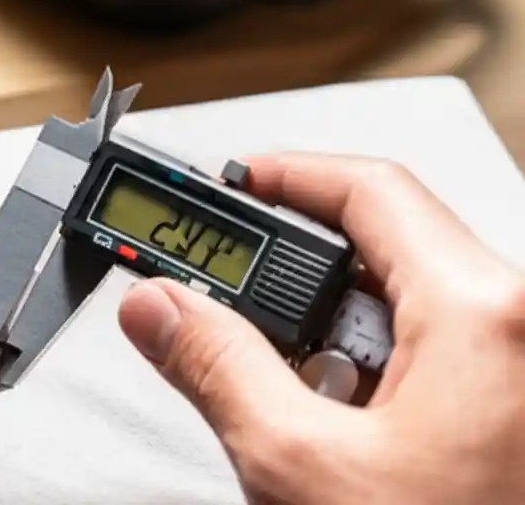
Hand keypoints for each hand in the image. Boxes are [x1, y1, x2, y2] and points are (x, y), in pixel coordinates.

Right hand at [118, 154, 524, 503]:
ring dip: (344, 339)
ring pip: (420, 307)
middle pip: (394, 246)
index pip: (369, 190)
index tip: (231, 181)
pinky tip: (361, 437)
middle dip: (306, 279)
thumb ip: (216, 367)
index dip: (286, 175)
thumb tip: (158, 306)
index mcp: (486, 313)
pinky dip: (388, 375)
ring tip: (309, 409)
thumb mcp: (305, 469)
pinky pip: (451, 354)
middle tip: (239, 312)